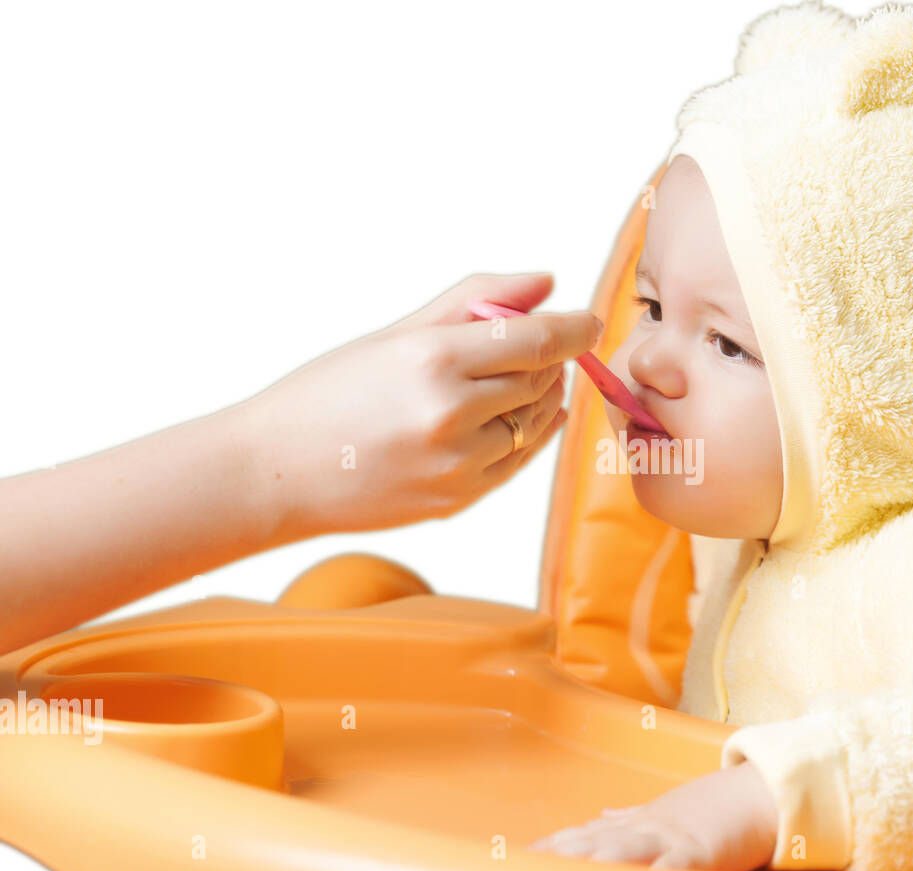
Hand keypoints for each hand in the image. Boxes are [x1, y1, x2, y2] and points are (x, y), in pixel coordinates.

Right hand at [236, 271, 602, 539]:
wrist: (276, 473)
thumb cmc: (329, 393)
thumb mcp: (396, 333)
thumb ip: (475, 300)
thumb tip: (547, 282)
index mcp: (433, 360)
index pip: (537, 340)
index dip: (574, 329)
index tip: (589, 320)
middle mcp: (452, 414)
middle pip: (542, 379)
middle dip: (551, 358)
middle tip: (536, 345)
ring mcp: (458, 464)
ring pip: (538, 421)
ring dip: (543, 397)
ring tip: (518, 380)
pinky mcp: (459, 500)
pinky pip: (520, 460)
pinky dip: (530, 434)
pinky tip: (516, 416)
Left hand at [527, 762, 779, 870]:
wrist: (752, 795)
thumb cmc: (707, 812)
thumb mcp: (662, 813)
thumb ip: (629, 817)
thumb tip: (602, 815)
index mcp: (633, 824)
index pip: (582, 835)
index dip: (551, 846)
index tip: (520, 856)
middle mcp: (643, 829)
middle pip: (593, 841)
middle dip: (561, 854)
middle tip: (530, 865)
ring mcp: (669, 838)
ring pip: (625, 849)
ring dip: (596, 859)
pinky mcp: (699, 851)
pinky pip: (676, 865)